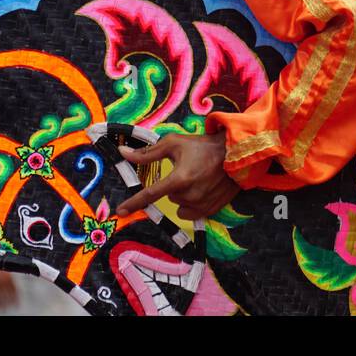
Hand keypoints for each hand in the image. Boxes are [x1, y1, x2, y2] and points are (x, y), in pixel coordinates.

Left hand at [114, 133, 238, 219]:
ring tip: (197, 178)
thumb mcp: (174, 143)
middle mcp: (189, 195)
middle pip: (168, 195)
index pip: (150, 194)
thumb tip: (124, 154)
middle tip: (187, 169)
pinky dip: (191, 203)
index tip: (120, 211)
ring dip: (182, 194)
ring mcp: (201, 205)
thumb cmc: (203, 146)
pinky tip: (201, 189)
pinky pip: (191, 212)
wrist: (235, 154)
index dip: (133, 203)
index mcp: (179, 179)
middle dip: (173, 184)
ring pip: (179, 204)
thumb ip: (148, 153)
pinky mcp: (211, 210)